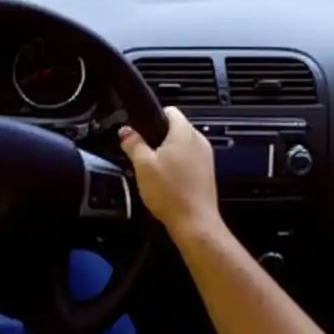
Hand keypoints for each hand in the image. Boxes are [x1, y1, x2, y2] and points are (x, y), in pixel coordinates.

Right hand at [118, 106, 224, 238]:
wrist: (194, 222)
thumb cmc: (170, 193)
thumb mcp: (143, 165)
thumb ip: (133, 143)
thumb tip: (126, 131)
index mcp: (185, 133)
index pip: (170, 111)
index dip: (152, 117)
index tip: (140, 130)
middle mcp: (199, 141)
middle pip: (175, 129)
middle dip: (158, 138)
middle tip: (143, 154)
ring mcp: (206, 157)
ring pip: (182, 146)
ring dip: (168, 153)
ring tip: (154, 170)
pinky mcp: (207, 173)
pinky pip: (189, 160)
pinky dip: (178, 166)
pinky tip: (167, 181)